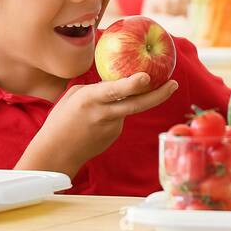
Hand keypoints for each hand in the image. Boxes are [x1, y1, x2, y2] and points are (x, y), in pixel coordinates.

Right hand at [27, 72, 178, 176]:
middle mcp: (104, 114)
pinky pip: (119, 119)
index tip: (147, 77)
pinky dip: (114, 114)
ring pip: (127, 109)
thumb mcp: (74, 96)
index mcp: (90, 100)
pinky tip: (95, 122)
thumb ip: (96, 88)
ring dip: (125, 103)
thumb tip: (114, 80)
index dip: (132, 85)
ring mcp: (111, 128)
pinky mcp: (114, 136)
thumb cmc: (60, 121)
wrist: (57, 153)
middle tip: (174, 83)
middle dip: (159, 94)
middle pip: (137, 105)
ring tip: (97, 108)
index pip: (115, 92)